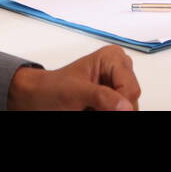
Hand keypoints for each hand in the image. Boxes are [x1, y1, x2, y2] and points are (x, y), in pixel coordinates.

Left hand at [6, 45, 140, 110]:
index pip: (131, 89)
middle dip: (114, 110)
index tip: (100, 111)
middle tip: (91, 109)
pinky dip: (108, 113)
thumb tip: (125, 106)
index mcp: (113, 58)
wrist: (38, 98)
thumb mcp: (76, 92)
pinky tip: (93, 110)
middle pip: (131, 101)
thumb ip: (101, 97)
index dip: (120, 106)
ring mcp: (118, 84)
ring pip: (127, 108)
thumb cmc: (52, 89)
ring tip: (89, 108)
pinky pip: (120, 110)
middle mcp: (120, 69)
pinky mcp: (114, 98)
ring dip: (111, 112)